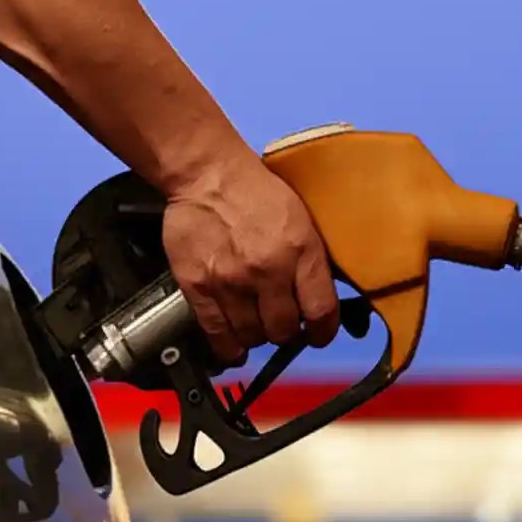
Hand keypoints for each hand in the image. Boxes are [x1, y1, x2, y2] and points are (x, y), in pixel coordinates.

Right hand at [160, 150, 339, 363]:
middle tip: (283, 324)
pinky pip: (218, 333)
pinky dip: (229, 346)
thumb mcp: (303, 221)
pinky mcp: (198, 286)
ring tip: (257, 324)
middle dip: (288, 332)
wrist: (208, 174)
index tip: (319, 335)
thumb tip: (320, 301)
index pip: (321, 311)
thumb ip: (312, 262)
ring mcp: (230, 281)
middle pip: (284, 330)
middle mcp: (267, 270)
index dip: (323, 332)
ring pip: (253, 335)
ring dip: (258, 335)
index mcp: (301, 251)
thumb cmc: (258, 193)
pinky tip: (235, 344)